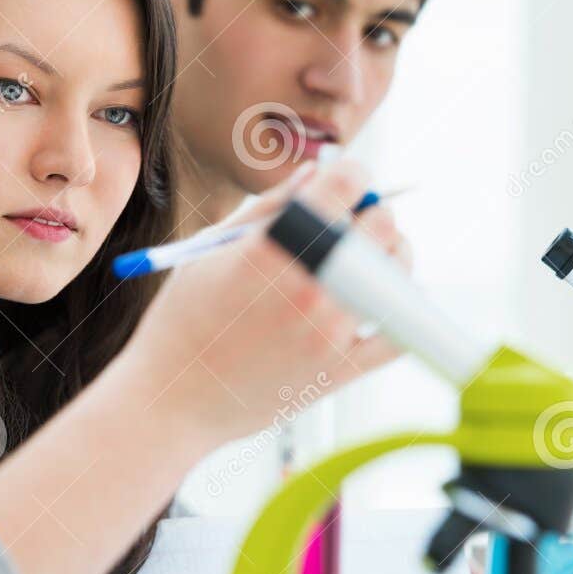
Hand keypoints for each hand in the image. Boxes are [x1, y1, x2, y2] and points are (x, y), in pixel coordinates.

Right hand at [114, 158, 409, 448]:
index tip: (347, 181)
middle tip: (356, 220)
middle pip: (381, 224)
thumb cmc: (183, 322)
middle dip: (372, 212)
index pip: (345, 185)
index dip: (351, 174)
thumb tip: (315, 173)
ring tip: (369, 259)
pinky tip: (379, 302)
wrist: (173, 399)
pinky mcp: (340, 370)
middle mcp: (309, 284)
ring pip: (397, 274)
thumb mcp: (211, 250)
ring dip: (391, 256)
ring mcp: (330, 330)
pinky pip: (398, 335)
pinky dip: (399, 312)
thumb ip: (268, 207)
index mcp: (275, 245)